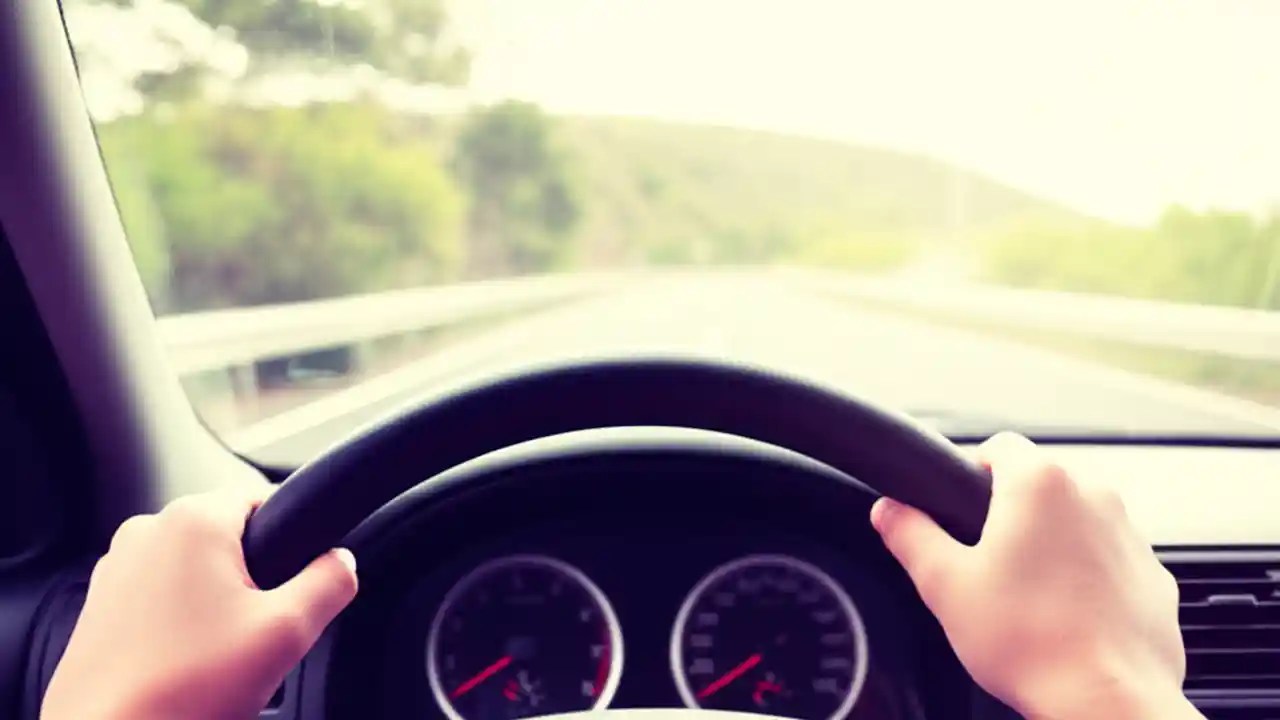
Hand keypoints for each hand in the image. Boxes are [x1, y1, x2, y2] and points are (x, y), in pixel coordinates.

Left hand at [41, 486, 357, 719]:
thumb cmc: (184, 689)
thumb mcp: (286, 632)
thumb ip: (329, 583)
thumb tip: (342, 562)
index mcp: (193, 520)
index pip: (268, 502)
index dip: (292, 545)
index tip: (289, 592)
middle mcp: (147, 531)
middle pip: (232, 539)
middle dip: (253, 580)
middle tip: (255, 633)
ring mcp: (117, 568)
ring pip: (197, 571)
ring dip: (217, 604)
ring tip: (217, 654)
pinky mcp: (101, 605)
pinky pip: (162, 598)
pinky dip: (182, 623)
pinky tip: (187, 664)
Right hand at [870, 433, 1198, 719]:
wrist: (1106, 702)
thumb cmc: (1030, 642)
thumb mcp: (943, 585)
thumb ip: (910, 535)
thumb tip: (889, 511)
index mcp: (1040, 484)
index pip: (998, 446)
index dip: (970, 473)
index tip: (960, 509)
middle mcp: (1094, 496)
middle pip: (1039, 484)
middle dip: (1011, 515)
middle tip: (985, 565)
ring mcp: (1130, 536)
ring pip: (1076, 522)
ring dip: (1051, 545)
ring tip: (1026, 598)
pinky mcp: (1153, 575)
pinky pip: (1109, 560)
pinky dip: (1087, 578)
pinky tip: (1064, 617)